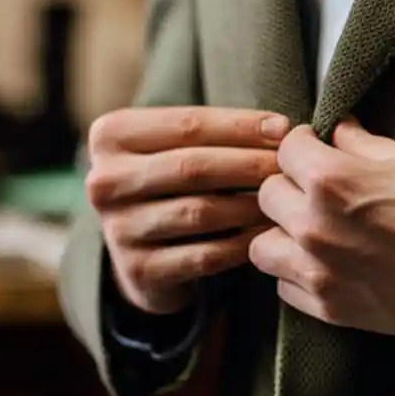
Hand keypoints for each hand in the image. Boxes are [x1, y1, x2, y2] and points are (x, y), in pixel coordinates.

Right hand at [87, 106, 289, 314]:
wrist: (140, 250)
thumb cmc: (171, 183)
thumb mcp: (176, 147)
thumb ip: (217, 132)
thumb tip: (283, 130)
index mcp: (111, 136)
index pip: (187, 124)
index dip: (241, 125)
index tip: (284, 129)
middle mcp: (103, 181)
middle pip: (192, 167)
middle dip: (250, 164)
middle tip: (290, 167)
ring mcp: (118, 229)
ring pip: (200, 211)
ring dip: (250, 204)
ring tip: (285, 199)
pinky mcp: (138, 271)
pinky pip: (204, 255)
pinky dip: (242, 243)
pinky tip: (267, 233)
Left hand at [249, 121, 394, 339]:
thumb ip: (361, 143)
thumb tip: (337, 131)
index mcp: (330, 180)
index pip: (285, 150)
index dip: (303, 146)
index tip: (315, 151)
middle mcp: (313, 225)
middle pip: (267, 195)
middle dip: (289, 187)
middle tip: (315, 192)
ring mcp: (317, 271)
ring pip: (262, 246)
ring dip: (282, 234)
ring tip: (310, 231)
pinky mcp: (328, 307)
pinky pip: (284, 286)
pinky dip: (297, 274)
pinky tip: (324, 264)